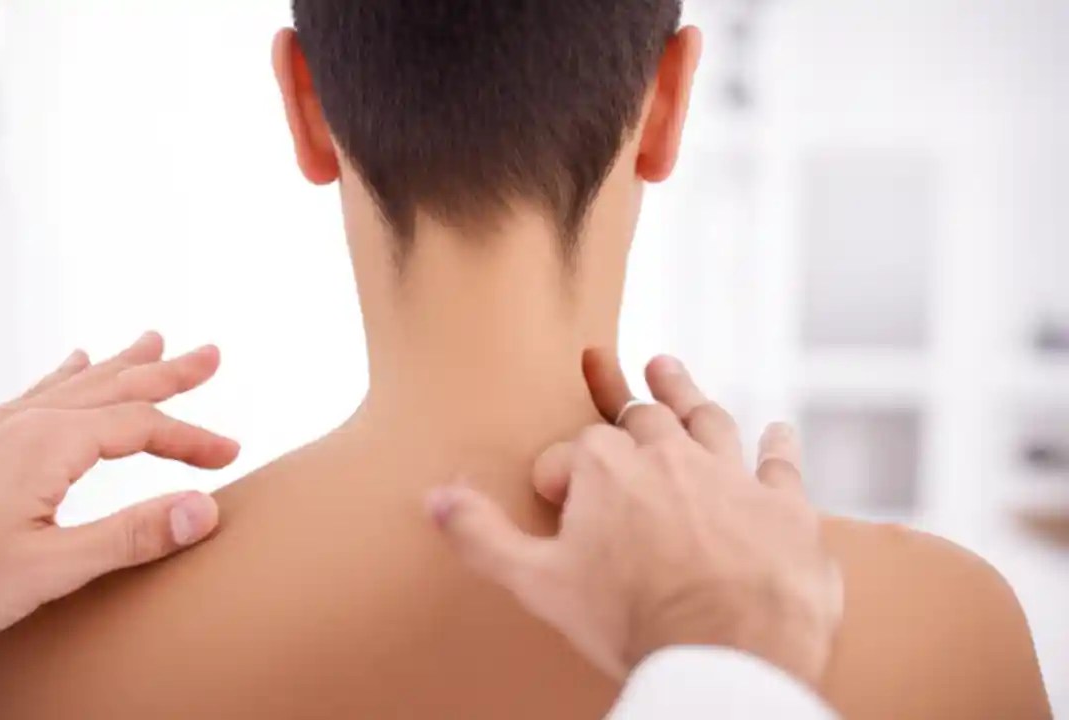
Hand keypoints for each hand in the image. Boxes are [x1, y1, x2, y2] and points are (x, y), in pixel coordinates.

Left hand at [0, 332, 240, 639]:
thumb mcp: (49, 568)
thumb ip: (129, 536)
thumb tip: (205, 508)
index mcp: (50, 443)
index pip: (141, 425)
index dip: (191, 437)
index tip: (231, 454)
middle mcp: (27, 419)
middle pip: (114, 384)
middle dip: (168, 372)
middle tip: (212, 354)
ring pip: (77, 381)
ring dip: (124, 362)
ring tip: (155, 338)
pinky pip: (39, 389)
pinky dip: (70, 372)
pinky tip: (74, 360)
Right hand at [429, 352, 842, 688]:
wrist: (728, 653)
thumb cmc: (628, 619)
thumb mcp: (538, 582)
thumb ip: (483, 536)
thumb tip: (434, 498)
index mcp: (605, 468)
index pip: (572, 454)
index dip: (559, 477)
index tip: (557, 502)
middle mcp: (668, 455)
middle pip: (640, 418)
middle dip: (623, 402)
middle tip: (614, 378)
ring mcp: (730, 475)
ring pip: (706, 419)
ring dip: (686, 392)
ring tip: (668, 368)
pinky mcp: (784, 505)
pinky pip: (781, 462)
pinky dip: (778, 444)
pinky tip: (779, 430)